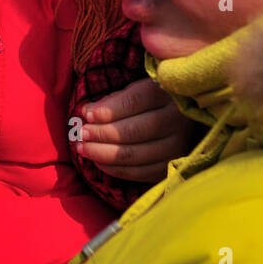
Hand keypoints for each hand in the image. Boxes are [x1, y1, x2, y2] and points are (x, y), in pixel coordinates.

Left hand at [77, 78, 196, 182]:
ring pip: (134, 154)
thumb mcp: (136, 90)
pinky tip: (98, 162)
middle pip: (134, 130)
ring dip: (103, 153)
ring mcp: (178, 146)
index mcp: (167, 92)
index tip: (86, 114)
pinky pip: (140, 173)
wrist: (182, 119)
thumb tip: (87, 113)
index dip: (109, 110)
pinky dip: (115, 169)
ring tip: (83, 148)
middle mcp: (177, 119)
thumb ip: (113, 100)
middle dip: (102, 134)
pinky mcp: (172, 166)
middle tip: (80, 134)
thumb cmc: (151, 101)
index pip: (135, 101)